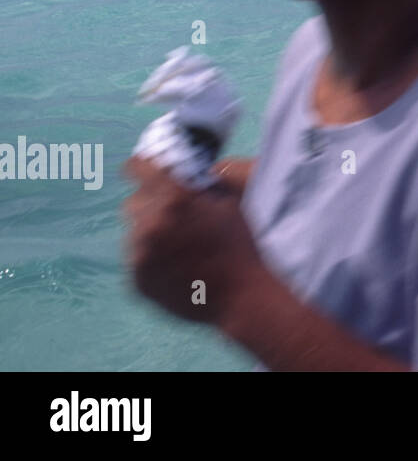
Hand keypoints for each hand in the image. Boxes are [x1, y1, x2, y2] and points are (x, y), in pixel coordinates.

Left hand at [124, 156, 264, 324]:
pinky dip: (151, 258)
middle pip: (132, 202)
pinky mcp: (137, 280)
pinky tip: (175, 265)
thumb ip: (199, 186)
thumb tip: (180, 174)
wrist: (239, 296)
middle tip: (169, 214)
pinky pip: (137, 258)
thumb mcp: (227, 204)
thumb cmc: (238, 246)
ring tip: (177, 246)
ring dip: (150, 232)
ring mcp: (140, 254)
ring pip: (134, 232)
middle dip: (148, 203)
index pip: (139, 169)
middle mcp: (150, 223)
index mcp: (174, 199)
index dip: (138, 165)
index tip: (135, 167)